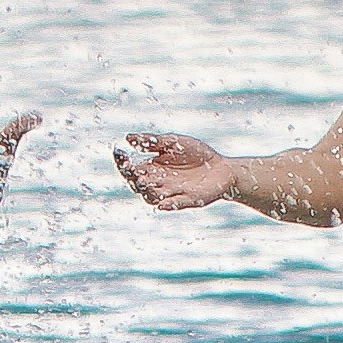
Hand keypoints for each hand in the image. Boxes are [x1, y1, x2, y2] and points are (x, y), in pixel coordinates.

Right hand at [114, 131, 235, 211]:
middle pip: (138, 185)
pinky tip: (163, 203)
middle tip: (131, 168)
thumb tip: (128, 138)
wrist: (223, 167)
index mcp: (153, 169)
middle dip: (132, 177)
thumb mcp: (174, 142)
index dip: (123, 163)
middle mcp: (159, 183)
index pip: (131, 169)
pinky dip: (168, 205)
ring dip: (146, 191)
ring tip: (144, 182)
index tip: (118, 153)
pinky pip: (175, 205)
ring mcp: (172, 194)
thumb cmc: (198, 154)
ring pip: (151, 197)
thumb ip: (153, 141)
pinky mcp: (188, 201)